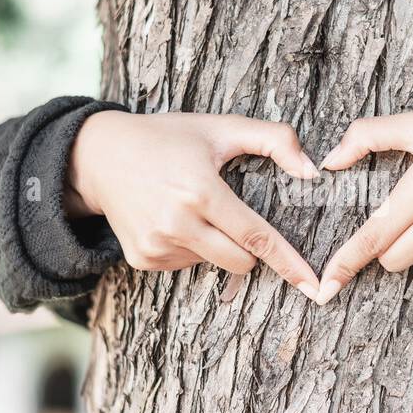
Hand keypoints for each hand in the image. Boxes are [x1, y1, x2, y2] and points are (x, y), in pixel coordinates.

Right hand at [65, 110, 322, 300]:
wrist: (99, 157)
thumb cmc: (167, 139)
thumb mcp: (220, 128)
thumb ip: (273, 140)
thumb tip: (313, 171)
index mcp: (200, 191)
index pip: (255, 236)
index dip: (288, 262)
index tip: (312, 285)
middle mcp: (176, 223)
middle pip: (240, 261)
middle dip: (250, 248)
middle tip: (232, 215)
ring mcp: (156, 245)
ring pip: (214, 263)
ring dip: (216, 244)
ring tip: (189, 207)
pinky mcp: (142, 259)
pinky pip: (186, 265)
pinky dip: (190, 248)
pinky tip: (171, 219)